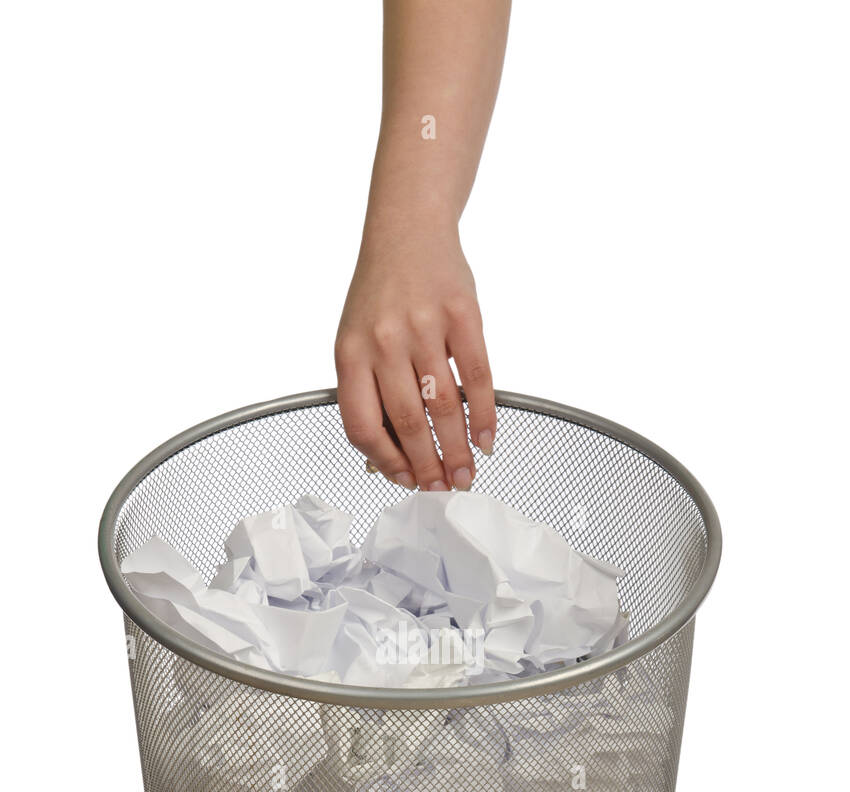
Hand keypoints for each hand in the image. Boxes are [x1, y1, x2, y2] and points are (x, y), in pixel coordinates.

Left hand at [335, 223, 495, 491]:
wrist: (408, 228)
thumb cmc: (382, 290)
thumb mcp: (357, 338)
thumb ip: (369, 389)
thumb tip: (391, 450)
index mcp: (351, 352)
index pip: (361, 423)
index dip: (384, 460)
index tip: (402, 478)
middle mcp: (384, 341)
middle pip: (408, 422)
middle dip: (427, 466)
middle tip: (440, 490)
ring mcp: (425, 326)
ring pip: (443, 406)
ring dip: (456, 450)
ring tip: (463, 475)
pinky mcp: (463, 315)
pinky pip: (477, 376)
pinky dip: (484, 415)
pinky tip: (485, 439)